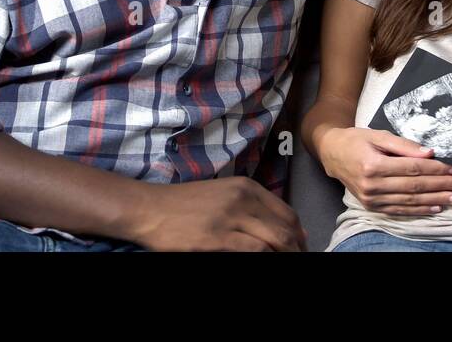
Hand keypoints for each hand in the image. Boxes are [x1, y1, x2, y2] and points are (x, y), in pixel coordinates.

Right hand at [128, 177, 306, 251]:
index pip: (288, 214)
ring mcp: (232, 217)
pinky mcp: (219, 237)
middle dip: (298, 249)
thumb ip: (252, 207)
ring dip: (286, 255)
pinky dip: (267, 259)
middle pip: (286, 229)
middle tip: (299, 260)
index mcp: (247, 187)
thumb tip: (286, 229)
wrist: (150, 208)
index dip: (300, 236)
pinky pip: (256, 251)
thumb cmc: (184, 204)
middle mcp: (244, 198)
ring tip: (288, 264)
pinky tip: (266, 262)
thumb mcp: (223, 195)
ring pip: (276, 241)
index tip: (301, 250)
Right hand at [318, 127, 451, 215]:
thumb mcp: (378, 135)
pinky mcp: (372, 206)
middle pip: (414, 186)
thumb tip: (429, 153)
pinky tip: (435, 208)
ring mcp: (372, 199)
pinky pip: (400, 210)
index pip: (413, 169)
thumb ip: (404, 145)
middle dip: (441, 186)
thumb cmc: (356, 140)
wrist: (332, 154)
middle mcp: (372, 185)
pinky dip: (419, 210)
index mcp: (374, 165)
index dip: (437, 170)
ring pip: (410, 201)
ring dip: (435, 200)